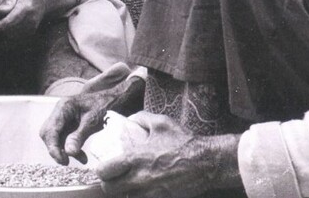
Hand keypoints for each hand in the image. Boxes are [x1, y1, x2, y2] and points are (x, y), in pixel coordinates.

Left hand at [0, 0, 47, 36]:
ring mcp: (32, 26)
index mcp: (25, 6)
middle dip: (1, 27)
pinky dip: (10, 32)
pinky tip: (10, 24)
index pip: (11, 19)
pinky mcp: (32, 31)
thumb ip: (7, 1)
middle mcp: (30, 18)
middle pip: (11, 29)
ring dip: (5, 30)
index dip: (0, 25)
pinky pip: (17, 36)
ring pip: (13, 34)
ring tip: (3, 20)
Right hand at [40, 76, 144, 164]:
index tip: (62, 160)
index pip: (50, 130)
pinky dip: (71, 148)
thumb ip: (79, 136)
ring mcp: (62, 118)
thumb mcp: (92, 121)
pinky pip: (64, 138)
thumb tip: (69, 152)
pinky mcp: (68, 124)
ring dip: (65, 150)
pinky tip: (82, 156)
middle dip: (56, 149)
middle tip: (66, 161)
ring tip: (81, 159)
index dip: (53, 147)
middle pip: (48, 134)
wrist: (111, 99)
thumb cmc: (103, 106)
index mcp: (64, 107)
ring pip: (55, 138)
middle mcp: (59, 112)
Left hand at [97, 112, 241, 196]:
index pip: (105, 171)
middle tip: (114, 180)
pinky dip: (140, 196)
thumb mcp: (160, 122)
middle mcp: (139, 179)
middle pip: (110, 190)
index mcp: (135, 158)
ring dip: (125, 192)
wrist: (206, 162)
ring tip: (130, 185)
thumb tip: (128, 120)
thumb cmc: (183, 141)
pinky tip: (145, 190)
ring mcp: (150, 193)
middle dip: (109, 185)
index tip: (105, 168)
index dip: (102, 171)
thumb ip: (140, 118)